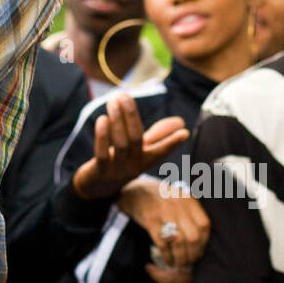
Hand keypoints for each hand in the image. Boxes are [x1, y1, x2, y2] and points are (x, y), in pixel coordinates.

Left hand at [71, 93, 188, 200]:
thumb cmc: (124, 161)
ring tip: (113, 101)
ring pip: (121, 144)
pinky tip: (102, 119)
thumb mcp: (141, 149)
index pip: (161, 151)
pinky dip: (103, 137)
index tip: (184, 133)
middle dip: (131, 116)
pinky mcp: (100, 172)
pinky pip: (102, 154)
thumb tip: (181, 122)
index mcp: (146, 160)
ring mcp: (117, 170)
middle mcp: (134, 166)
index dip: (172, 142)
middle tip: (125, 95)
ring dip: (117, 120)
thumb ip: (159, 135)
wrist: (98, 187)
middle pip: (136, 140)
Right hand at [119, 175, 210, 267]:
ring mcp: (163, 212)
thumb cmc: (161, 199)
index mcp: (188, 200)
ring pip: (179, 241)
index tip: (199, 252)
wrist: (136, 191)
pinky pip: (162, 242)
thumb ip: (191, 214)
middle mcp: (177, 205)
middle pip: (193, 236)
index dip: (203, 242)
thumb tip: (201, 243)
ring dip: (180, 258)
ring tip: (179, 265)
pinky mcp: (150, 220)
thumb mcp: (179, 198)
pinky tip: (168, 261)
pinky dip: (167, 256)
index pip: (204, 225)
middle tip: (190, 262)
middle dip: (193, 254)